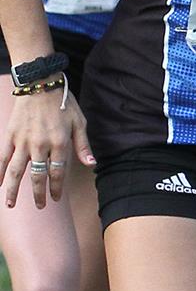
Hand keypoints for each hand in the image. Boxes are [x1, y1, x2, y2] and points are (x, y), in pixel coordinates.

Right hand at [2, 85, 93, 209]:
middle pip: (38, 176)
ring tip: (11, 205)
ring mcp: (23, 142)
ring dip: (13, 190)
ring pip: (16, 171)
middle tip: (40, 206)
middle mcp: (40, 145)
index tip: (56, 198)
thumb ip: (83, 145)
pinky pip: (2, 158)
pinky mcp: (10, 136)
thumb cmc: (63, 103)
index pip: (58, 172)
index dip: (57, 187)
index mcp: (60, 143)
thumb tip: (91, 164)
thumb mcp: (80, 122)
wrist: (40, 84)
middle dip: (39, 193)